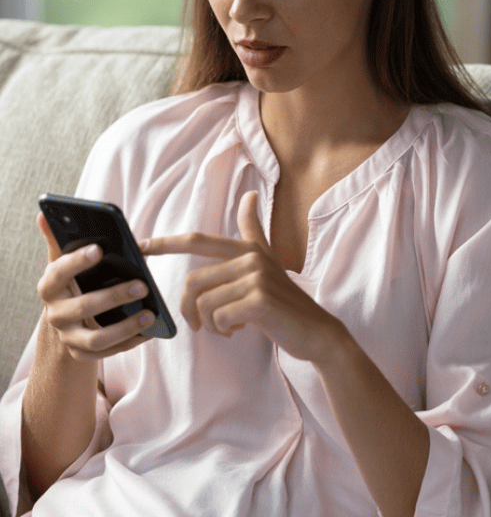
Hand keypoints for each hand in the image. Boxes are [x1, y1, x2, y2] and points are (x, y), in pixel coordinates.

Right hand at [34, 212, 153, 359]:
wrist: (67, 324)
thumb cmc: (73, 285)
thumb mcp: (65, 265)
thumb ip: (59, 242)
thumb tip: (44, 214)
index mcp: (49, 287)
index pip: (58, 273)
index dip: (76, 262)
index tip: (99, 249)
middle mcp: (55, 314)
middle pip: (83, 308)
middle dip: (113, 297)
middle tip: (142, 285)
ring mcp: (68, 337)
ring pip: (96, 338)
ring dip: (125, 327)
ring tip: (150, 314)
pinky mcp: (83, 354)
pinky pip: (108, 353)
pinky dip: (130, 342)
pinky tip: (149, 332)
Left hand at [143, 192, 345, 362]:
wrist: (314, 331)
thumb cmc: (285, 301)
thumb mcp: (269, 261)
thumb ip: (254, 231)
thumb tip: (250, 194)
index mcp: (248, 250)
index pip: (199, 241)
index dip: (167, 243)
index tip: (140, 245)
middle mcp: (252, 258)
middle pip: (194, 281)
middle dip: (189, 307)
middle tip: (200, 323)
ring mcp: (257, 278)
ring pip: (204, 302)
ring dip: (208, 322)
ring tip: (226, 327)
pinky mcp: (259, 300)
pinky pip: (218, 317)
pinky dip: (222, 329)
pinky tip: (238, 329)